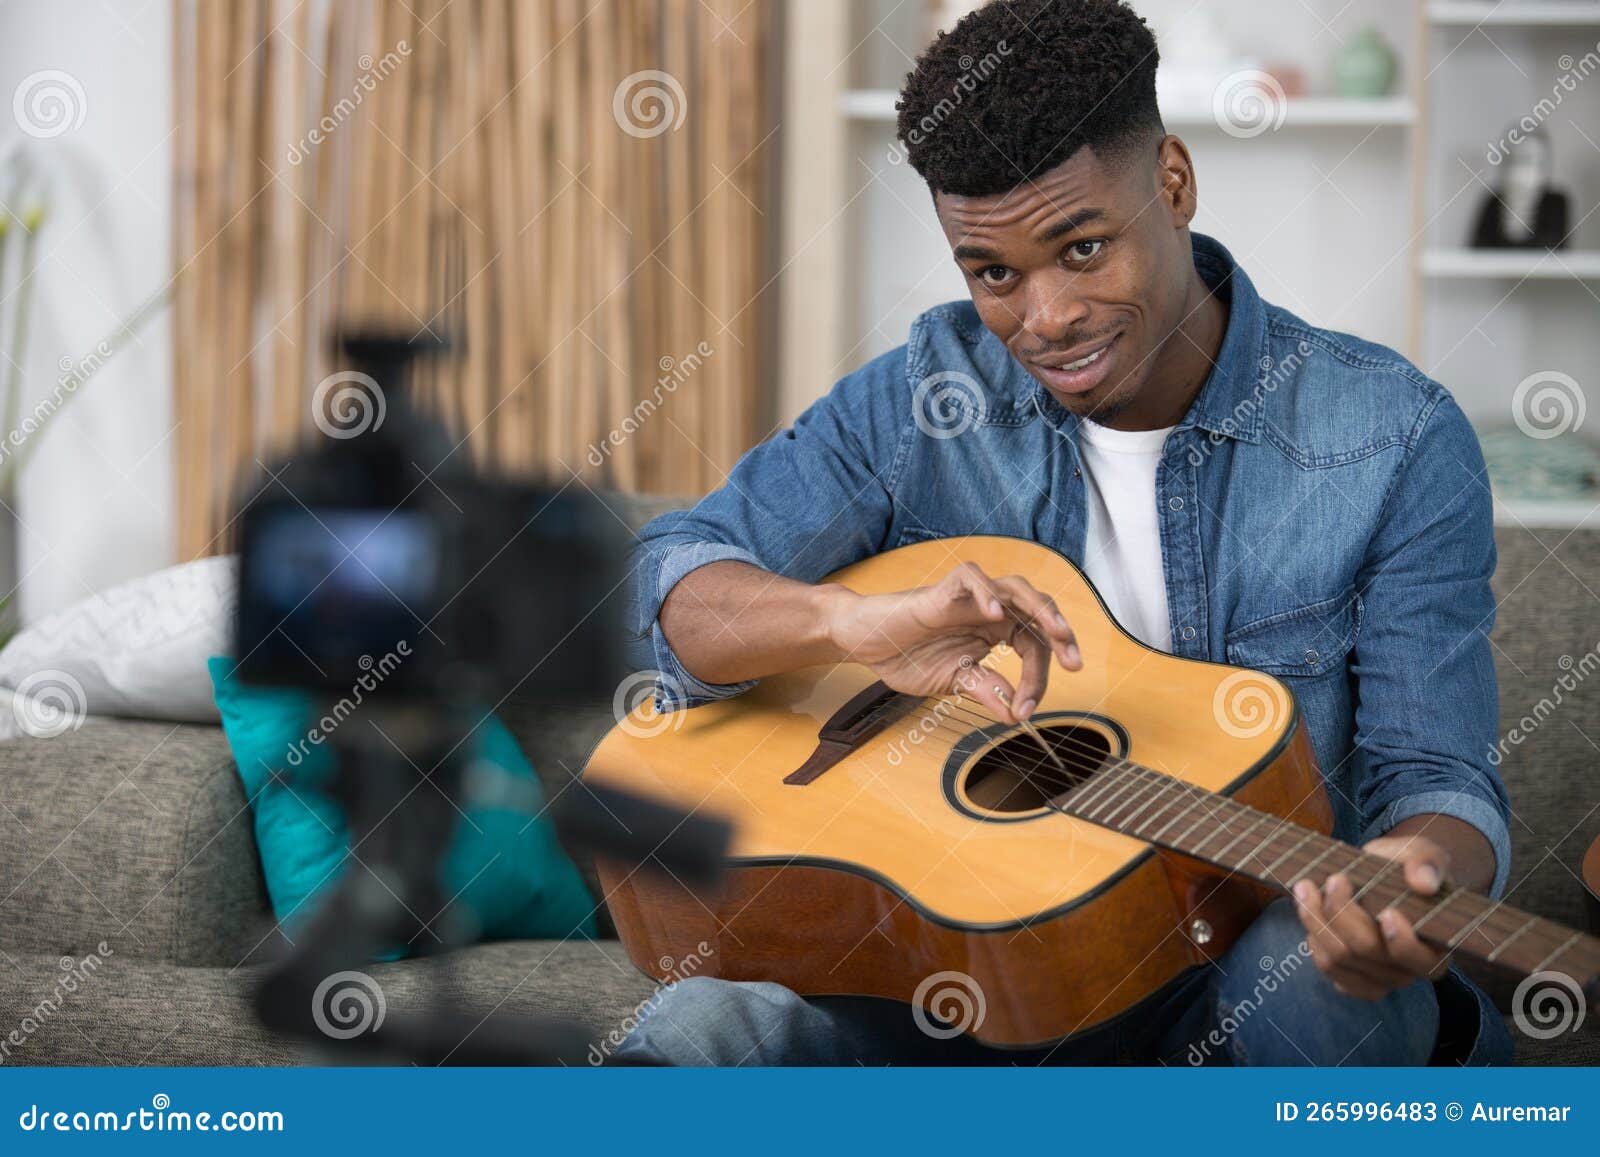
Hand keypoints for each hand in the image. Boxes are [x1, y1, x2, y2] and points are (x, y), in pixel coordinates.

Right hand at [826, 561, 1081, 722]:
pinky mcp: (942, 591)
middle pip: (1038, 608)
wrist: (867, 644)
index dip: (1039, 678)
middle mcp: (989, 610)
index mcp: (996, 630)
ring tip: (1055, 630)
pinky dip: (986, 591)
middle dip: (1061, 632)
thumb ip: (985, 690)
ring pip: (1015, 586)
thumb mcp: (955, 682)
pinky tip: (996, 614)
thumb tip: (1013, 714)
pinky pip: (970, 577)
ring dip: (1040, 606)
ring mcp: (968, 598)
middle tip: (1074, 662)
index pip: (1034, 645)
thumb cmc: (908, 656)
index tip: (1025, 711)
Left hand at [1291, 833, 1451, 1000]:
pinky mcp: (1354, 980)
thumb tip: (1423, 882)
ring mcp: (1380, 979)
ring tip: (1307, 887)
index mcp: (1437, 946)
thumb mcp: (1422, 853)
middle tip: (1334, 879)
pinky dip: (1314, 940)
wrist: (1384, 875)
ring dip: (1316, 921)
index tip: (1386, 911)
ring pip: (1339, 959)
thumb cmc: (1407, 866)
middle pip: (1366, 951)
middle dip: (1342, 912)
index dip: (1401, 940)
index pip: (1419, 958)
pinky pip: (1328, 968)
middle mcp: (1409, 971)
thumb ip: (1427, 863)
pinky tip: (1311, 913)